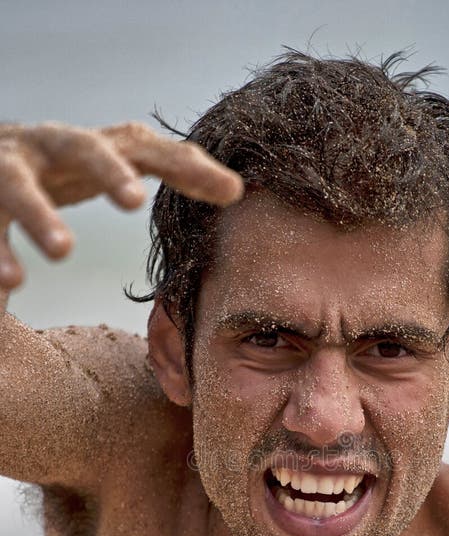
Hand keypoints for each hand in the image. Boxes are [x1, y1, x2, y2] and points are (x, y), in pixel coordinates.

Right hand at [0, 120, 242, 288]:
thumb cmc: (55, 167)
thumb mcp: (109, 165)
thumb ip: (166, 170)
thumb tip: (237, 189)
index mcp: (89, 146)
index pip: (143, 146)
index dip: (184, 164)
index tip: (230, 192)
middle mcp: (47, 147)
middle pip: (81, 147)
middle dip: (107, 168)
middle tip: (131, 199)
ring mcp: (7, 167)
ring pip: (18, 185)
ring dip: (39, 215)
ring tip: (63, 251)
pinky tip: (9, 288)